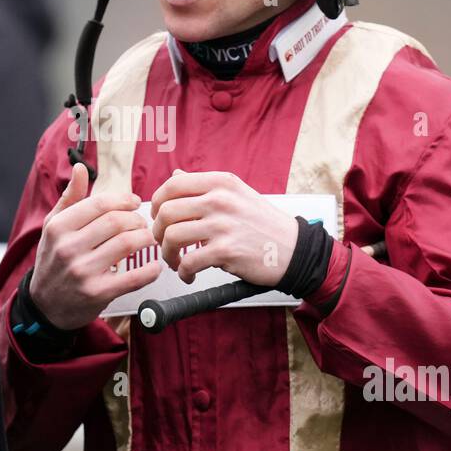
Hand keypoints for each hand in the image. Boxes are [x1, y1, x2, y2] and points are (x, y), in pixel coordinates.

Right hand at [28, 162, 162, 329]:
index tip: (134, 202)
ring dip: (146, 239)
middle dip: (137, 219)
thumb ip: (70, 198)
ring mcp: (83, 272)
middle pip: (116, 222)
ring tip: (148, 239)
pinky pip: (132, 278)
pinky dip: (150, 270)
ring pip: (127, 244)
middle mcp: (68, 248)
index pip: (100, 204)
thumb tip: (81, 168)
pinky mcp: (97, 293)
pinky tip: (154, 265)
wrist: (45, 305)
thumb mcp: (53, 226)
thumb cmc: (53, 260)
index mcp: (59, 227)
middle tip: (143, 223)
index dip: (123, 200)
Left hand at [150, 169, 299, 285]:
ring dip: (168, 255)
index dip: (156, 203)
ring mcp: (223, 225)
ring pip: (172, 237)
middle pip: (166, 212)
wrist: (294, 249)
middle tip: (164, 243)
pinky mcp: (226, 251)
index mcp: (221, 182)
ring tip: (176, 261)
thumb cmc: (264, 224)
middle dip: (157, 232)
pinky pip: (188, 262)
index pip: (172, 185)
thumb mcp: (237, 193)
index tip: (157, 217)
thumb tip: (176, 175)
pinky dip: (183, 273)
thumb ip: (205, 186)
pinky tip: (189, 274)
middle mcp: (220, 200)